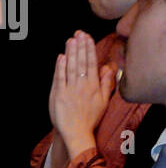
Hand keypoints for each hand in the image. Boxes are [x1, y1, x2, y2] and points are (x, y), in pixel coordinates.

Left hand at [48, 32, 116, 161]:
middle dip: (80, 46)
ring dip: (70, 53)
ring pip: (70, 68)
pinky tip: (61, 57)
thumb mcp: (104, 101)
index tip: (87, 37)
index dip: (89, 49)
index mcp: (93, 86)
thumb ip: (107, 84)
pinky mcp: (58, 96)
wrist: (77, 133)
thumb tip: (109, 68)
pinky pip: (59, 79)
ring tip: (71, 40)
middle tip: (79, 33)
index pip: (91, 63)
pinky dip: (60, 67)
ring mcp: (69, 90)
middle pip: (81, 62)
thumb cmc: (90, 119)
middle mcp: (82, 86)